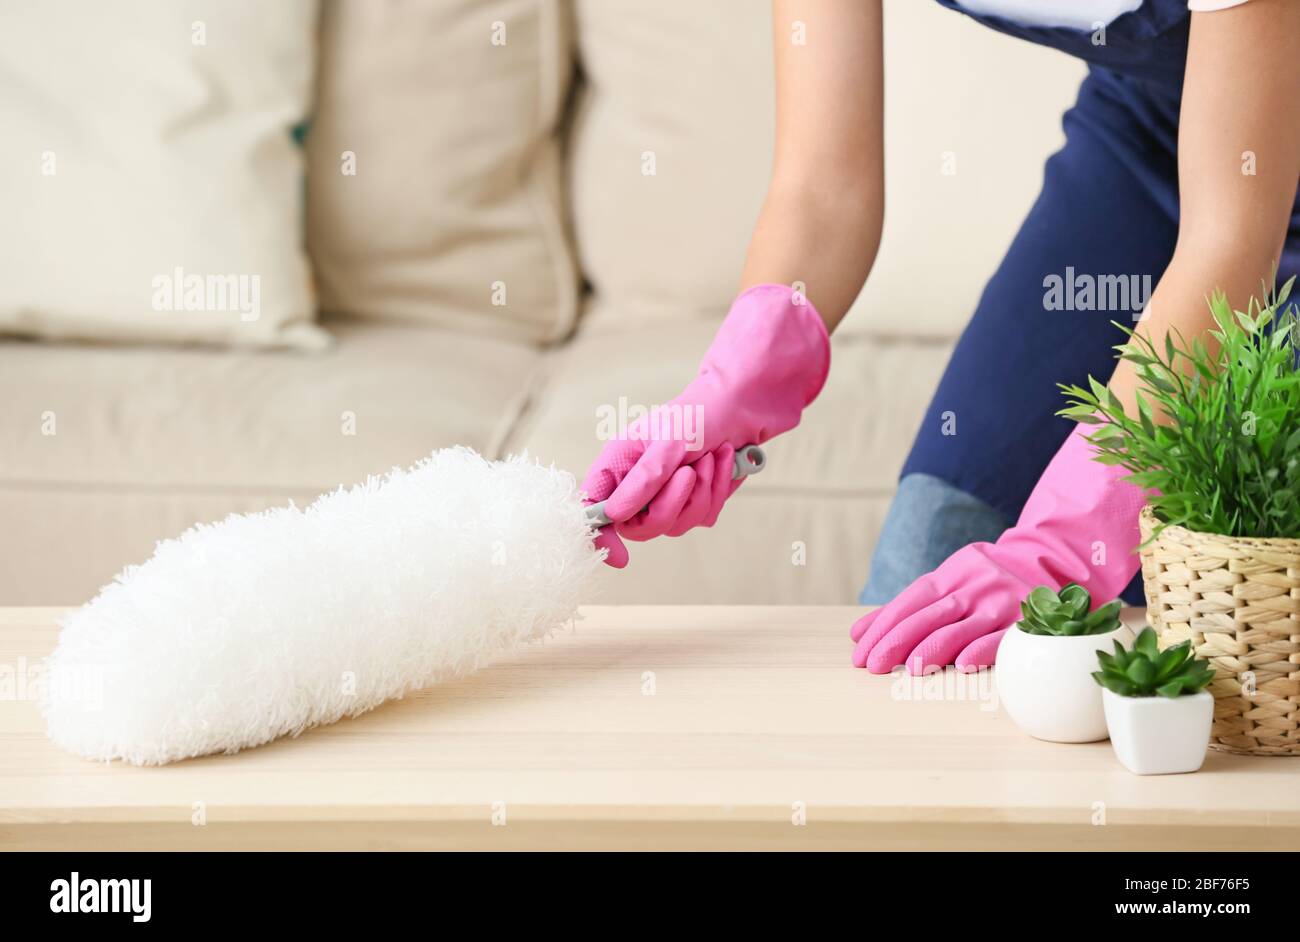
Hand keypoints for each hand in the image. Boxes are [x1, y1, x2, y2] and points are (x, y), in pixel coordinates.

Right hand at [582, 284, 829, 567]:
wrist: (740, 407)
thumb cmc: (696, 414)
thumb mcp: (667, 442)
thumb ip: (642, 480)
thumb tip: (614, 514)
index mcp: (618, 466)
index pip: (594, 509)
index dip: (599, 536)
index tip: (618, 557)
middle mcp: (637, 486)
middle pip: (640, 527)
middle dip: (670, 504)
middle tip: (687, 473)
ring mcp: (666, 497)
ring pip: (675, 525)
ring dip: (700, 491)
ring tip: (708, 457)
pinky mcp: (695, 502)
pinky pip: (702, 517)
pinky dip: (717, 489)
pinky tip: (722, 461)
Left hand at [850, 423, 1148, 673]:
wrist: (1051, 557)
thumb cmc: (986, 578)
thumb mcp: (948, 581)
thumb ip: (908, 607)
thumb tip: (859, 632)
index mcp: (949, 575)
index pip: (907, 602)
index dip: (881, 627)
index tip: (859, 651)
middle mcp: (970, 585)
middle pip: (926, 615)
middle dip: (896, 641)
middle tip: (873, 666)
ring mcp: (998, 600)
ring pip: (959, 625)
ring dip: (932, 648)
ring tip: (910, 669)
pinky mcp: (1026, 618)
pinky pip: (1002, 635)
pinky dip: (982, 649)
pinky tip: (965, 665)